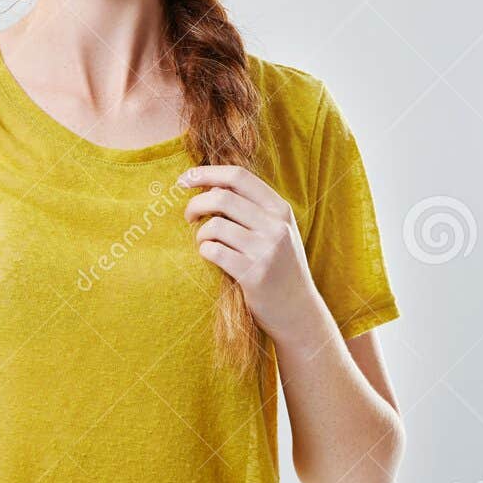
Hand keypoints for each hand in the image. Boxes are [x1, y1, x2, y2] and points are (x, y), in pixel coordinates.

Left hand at [176, 164, 319, 342]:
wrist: (298, 309)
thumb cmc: (279, 265)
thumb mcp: (276, 230)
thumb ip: (251, 207)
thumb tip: (208, 185)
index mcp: (280, 209)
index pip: (238, 176)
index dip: (206, 173)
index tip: (184, 179)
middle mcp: (276, 226)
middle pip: (221, 197)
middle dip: (195, 204)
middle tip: (188, 216)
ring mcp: (266, 250)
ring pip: (214, 225)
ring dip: (200, 233)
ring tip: (205, 242)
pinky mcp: (253, 275)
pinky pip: (213, 251)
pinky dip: (204, 251)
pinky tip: (210, 256)